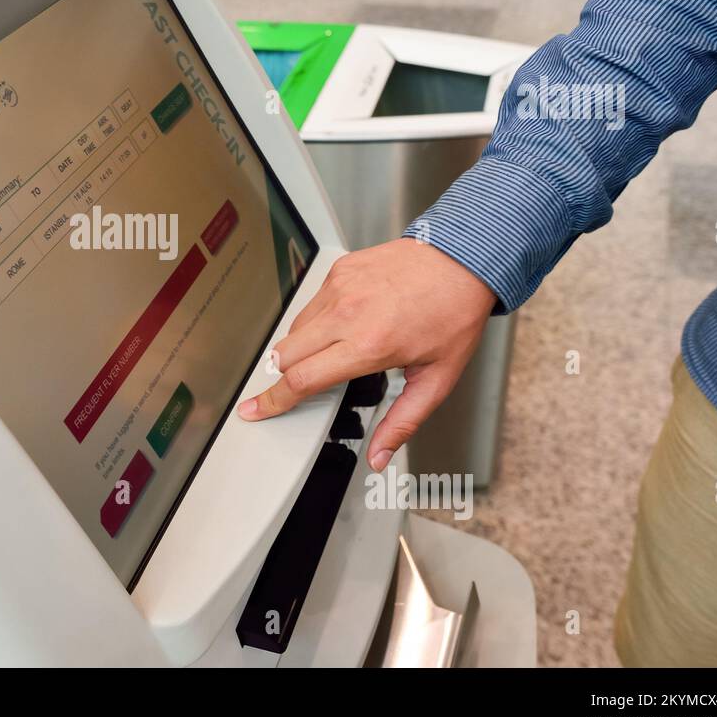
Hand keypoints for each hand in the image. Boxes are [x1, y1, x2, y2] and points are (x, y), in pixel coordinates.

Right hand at [236, 237, 497, 471]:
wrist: (462, 260)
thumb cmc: (452, 316)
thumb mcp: (437, 379)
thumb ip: (403, 422)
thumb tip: (379, 456)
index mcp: (369, 346)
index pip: (302, 380)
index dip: (273, 401)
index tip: (254, 410)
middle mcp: (347, 314)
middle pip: (284, 356)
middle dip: (282, 377)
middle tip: (290, 388)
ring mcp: (339, 288)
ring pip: (293, 329)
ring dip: (298, 350)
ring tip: (330, 353)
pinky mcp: (339, 271)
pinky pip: (310, 304)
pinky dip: (315, 321)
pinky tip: (341, 324)